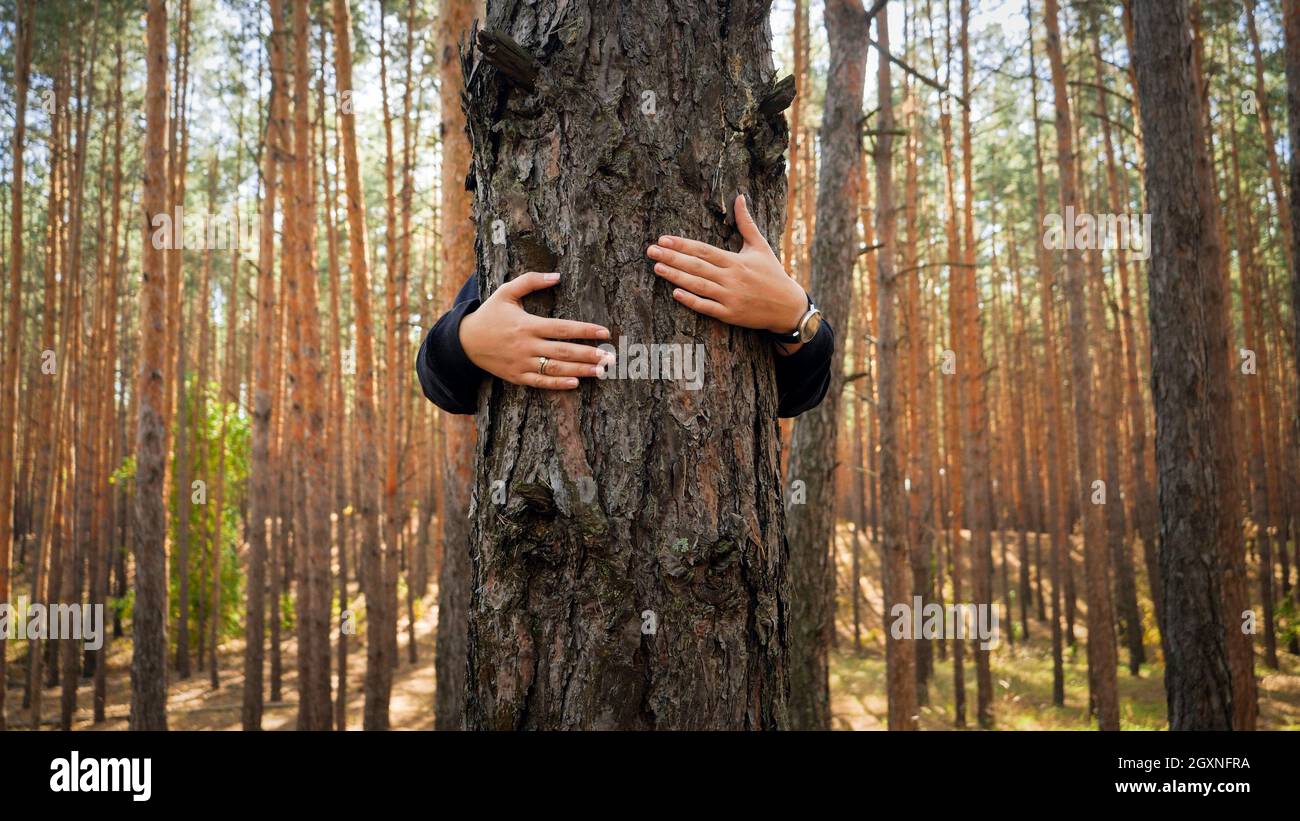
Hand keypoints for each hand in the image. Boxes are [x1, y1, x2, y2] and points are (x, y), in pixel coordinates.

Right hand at [458, 271, 613, 389]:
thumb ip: (531, 281)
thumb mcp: (506, 292)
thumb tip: (557, 275)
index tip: (604, 332)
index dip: (585, 330)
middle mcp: (527, 345)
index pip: (562, 328)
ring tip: (601, 371)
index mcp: (527, 324)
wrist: (465, 342)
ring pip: (556, 369)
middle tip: (610, 357)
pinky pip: (541, 382)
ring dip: (581, 371)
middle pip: (564, 351)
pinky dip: (558, 384)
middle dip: (589, 354)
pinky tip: (576, 383)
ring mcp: (522, 363)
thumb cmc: (490, 314)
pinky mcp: (517, 376)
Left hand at [647, 194, 808, 349]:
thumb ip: (746, 223)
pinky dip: (691, 301)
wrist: (788, 307)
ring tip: (657, 268)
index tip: (664, 239)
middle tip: (651, 250)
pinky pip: (707, 307)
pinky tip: (675, 293)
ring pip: (698, 285)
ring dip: (676, 276)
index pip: (704, 250)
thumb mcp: (761, 246)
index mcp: (736, 261)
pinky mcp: (730, 314)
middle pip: (696, 266)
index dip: (682, 244)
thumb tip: (740, 197)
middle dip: (672, 258)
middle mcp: (731, 278)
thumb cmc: (773, 274)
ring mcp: (730, 297)